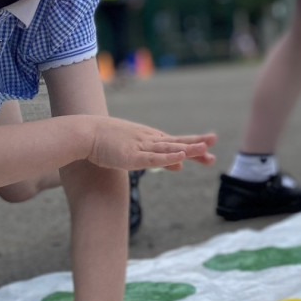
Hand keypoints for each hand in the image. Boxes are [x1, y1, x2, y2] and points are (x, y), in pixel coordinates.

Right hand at [87, 117, 215, 170]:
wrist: (86, 134)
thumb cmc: (109, 144)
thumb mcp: (138, 153)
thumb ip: (161, 160)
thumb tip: (181, 166)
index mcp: (153, 140)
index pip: (178, 144)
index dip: (194, 147)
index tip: (210, 151)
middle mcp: (150, 140)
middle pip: (177, 143)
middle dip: (197, 144)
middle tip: (215, 141)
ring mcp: (141, 147)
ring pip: (168, 148)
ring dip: (187, 148)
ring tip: (205, 148)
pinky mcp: (131, 156)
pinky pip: (152, 158)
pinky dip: (167, 157)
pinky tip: (180, 157)